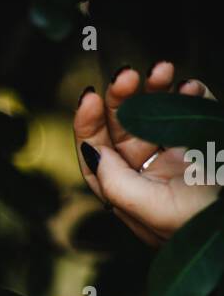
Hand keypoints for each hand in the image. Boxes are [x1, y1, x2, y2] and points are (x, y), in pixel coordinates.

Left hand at [73, 61, 218, 247]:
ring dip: (156, 89)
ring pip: (156, 115)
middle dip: (122, 99)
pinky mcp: (207, 144)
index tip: (90, 98)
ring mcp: (179, 159)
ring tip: (163, 69)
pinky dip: (190, 94)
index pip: (98, 156)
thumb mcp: (157, 213)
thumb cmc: (202, 226)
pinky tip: (190, 86)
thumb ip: (118, 185)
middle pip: (124, 129)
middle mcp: (151, 175)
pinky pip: (193, 112)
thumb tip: (92, 152)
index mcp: (131, 195)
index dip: (88, 126)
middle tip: (128, 74)